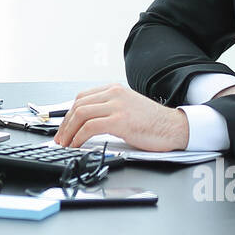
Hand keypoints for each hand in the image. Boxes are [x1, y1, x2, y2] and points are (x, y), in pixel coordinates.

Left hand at [54, 83, 187, 151]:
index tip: (64, 127)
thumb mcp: (128, 108)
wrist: (174, 127)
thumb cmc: (154, 123)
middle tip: (60, 138)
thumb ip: (109, 110)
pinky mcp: (120, 120)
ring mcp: (117, 106)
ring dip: (69, 131)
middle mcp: (114, 94)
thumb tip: (86, 124)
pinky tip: (77, 144)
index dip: (68, 114)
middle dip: (65, 124)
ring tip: (65, 143)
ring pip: (81, 114)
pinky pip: (90, 127)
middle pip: (78, 105)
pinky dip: (79, 137)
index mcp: (115, 90)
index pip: (82, 98)